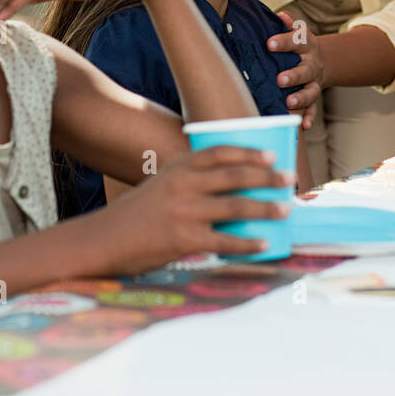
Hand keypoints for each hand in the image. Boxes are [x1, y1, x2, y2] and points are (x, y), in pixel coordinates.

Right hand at [96, 146, 295, 269]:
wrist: (105, 239)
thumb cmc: (137, 213)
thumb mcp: (162, 184)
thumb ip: (190, 180)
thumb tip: (231, 186)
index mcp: (179, 167)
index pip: (220, 152)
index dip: (249, 152)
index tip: (272, 155)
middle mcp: (184, 185)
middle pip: (235, 176)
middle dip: (267, 177)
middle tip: (289, 181)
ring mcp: (185, 212)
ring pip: (236, 206)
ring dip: (265, 208)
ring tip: (284, 210)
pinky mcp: (184, 240)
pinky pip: (224, 241)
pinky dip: (247, 242)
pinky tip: (263, 243)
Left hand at [267, 10, 323, 129]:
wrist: (321, 60)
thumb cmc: (298, 45)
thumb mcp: (296, 31)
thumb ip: (287, 24)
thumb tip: (280, 15)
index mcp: (306, 45)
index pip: (296, 41)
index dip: (284, 42)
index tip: (269, 43)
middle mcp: (312, 64)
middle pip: (305, 70)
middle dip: (294, 75)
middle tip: (280, 79)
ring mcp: (314, 82)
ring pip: (311, 92)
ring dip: (301, 97)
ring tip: (289, 102)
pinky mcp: (313, 98)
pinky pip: (313, 109)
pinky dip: (309, 118)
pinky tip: (303, 126)